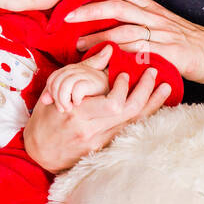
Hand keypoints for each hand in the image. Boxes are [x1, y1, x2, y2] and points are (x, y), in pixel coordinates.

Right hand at [23, 57, 171, 173]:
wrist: (39, 154)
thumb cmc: (45, 120)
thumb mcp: (56, 93)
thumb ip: (83, 71)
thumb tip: (107, 49)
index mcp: (78, 115)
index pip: (113, 104)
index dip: (124, 88)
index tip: (124, 73)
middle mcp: (93, 132)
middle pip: (130, 113)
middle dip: (146, 91)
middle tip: (153, 73)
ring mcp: (101, 143)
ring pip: (134, 123)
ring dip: (152, 104)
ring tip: (164, 87)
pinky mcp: (105, 149)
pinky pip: (129, 130)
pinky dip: (143, 116)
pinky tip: (153, 105)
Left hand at [64, 0, 203, 84]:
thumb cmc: (189, 42)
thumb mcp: (164, 25)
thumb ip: (140, 21)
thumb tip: (111, 22)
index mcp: (152, 8)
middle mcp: (154, 17)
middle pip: (117, 5)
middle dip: (88, 9)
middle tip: (65, 16)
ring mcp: (161, 34)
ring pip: (123, 29)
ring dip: (98, 37)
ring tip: (78, 46)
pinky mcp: (167, 53)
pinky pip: (140, 52)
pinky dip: (120, 55)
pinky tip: (106, 61)